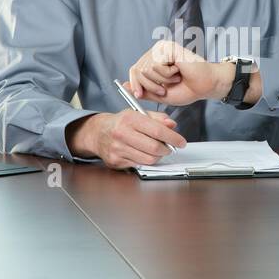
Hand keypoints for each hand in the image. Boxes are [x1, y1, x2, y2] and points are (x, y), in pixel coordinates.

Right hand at [71, 110, 187, 168]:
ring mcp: (117, 149)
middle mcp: (122, 134)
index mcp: (129, 119)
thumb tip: (172, 125)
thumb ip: (157, 118)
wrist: (97, 133)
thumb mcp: (138, 114)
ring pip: (148, 159)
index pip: (157, 130)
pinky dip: (146, 160)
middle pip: (154, 148)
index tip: (181, 142)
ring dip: (157, 156)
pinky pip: (139, 165)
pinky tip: (144, 153)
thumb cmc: (121, 122)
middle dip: (166, 149)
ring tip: (157, 150)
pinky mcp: (116, 161)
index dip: (173, 138)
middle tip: (170, 147)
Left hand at [127, 40, 229, 106]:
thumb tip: (124, 86)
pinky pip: (157, 65)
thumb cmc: (188, 89)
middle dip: (149, 86)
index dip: (134, 83)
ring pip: (146, 69)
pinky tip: (178, 71)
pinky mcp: (169, 47)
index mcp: (154, 59)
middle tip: (164, 90)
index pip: (135, 69)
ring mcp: (163, 47)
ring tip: (175, 79)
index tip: (138, 95)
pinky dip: (167, 74)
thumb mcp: (160, 94)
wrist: (206, 86)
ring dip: (161, 81)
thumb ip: (143, 90)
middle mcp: (157, 51)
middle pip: (138, 70)